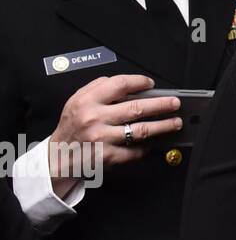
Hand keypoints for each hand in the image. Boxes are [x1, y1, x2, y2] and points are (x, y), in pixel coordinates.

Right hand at [47, 75, 181, 197]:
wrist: (57, 157)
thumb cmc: (72, 126)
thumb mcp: (77, 101)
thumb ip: (99, 88)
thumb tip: (129, 84)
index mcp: (87, 101)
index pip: (120, 85)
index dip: (140, 82)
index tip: (152, 84)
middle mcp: (94, 118)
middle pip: (137, 108)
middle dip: (161, 105)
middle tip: (175, 103)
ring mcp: (101, 138)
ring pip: (141, 130)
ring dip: (163, 126)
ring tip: (175, 122)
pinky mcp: (106, 156)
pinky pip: (134, 151)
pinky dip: (146, 147)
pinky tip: (153, 143)